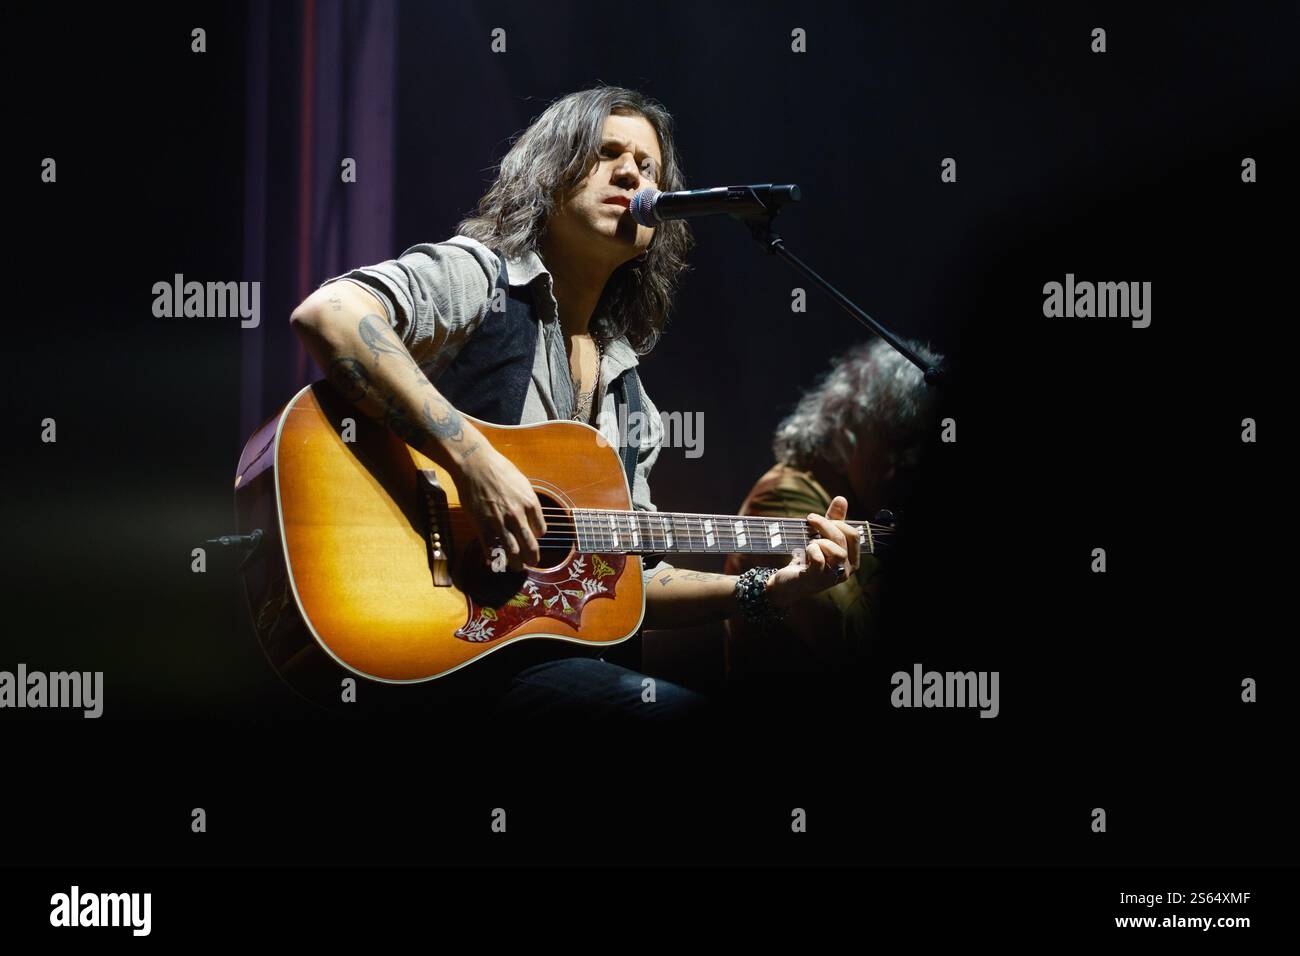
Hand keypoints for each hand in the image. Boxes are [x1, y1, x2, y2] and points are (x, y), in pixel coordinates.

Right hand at [453, 445, 546, 570]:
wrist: (476, 464)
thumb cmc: (499, 469)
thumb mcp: (522, 483)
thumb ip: (527, 501)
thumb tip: (531, 516)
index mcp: (530, 503)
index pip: (541, 531)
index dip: (537, 536)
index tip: (533, 537)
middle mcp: (517, 515)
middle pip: (530, 546)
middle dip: (532, 559)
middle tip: (531, 563)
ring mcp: (500, 521)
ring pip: (512, 552)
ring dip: (515, 564)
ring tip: (516, 567)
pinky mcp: (482, 524)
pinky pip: (491, 548)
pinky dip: (494, 558)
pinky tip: (495, 561)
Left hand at [764, 496, 860, 607]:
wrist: (787, 582)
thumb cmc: (808, 559)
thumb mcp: (821, 536)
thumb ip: (833, 519)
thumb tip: (842, 499)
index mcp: (851, 559)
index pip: (854, 535)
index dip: (838, 522)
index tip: (818, 518)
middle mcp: (847, 570)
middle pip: (845, 539)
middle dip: (827, 525)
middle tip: (810, 519)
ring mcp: (832, 577)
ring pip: (838, 552)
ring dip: (821, 540)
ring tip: (809, 541)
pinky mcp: (816, 580)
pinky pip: (820, 560)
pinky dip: (812, 550)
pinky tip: (805, 551)